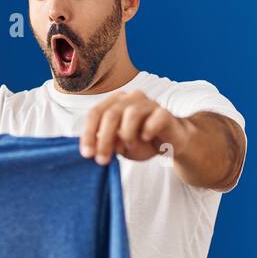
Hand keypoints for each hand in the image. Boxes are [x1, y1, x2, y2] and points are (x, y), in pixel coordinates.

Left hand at [78, 90, 192, 165]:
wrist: (169, 143)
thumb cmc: (141, 141)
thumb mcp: (118, 144)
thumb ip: (104, 143)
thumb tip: (90, 150)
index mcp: (115, 102)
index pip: (95, 113)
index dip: (88, 133)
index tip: (87, 154)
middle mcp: (131, 98)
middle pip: (111, 114)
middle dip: (104, 140)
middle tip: (102, 160)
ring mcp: (149, 103)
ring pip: (131, 114)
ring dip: (126, 136)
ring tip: (127, 148)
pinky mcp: (165, 112)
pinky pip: (155, 118)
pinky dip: (148, 130)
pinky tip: (146, 138)